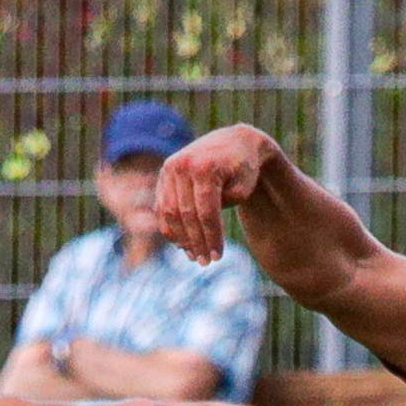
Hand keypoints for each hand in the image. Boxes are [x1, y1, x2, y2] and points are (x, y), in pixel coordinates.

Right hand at [153, 126, 280, 263]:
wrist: (235, 143)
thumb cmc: (244, 169)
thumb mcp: (242, 189)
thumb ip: (222, 207)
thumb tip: (198, 230)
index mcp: (204, 167)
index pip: (206, 211)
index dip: (211, 237)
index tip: (218, 256)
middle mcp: (182, 165)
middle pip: (186, 214)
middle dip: (196, 242)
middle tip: (206, 262)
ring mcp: (170, 168)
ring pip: (169, 212)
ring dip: (181, 238)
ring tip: (194, 256)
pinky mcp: (164, 173)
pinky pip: (162, 205)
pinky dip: (170, 226)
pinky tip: (182, 243)